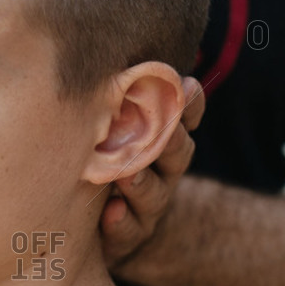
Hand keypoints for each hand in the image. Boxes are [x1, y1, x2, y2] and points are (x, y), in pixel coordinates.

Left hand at [101, 74, 203, 268]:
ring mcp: (146, 207)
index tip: (188, 86)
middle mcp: (161, 173)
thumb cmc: (98, 157)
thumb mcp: (110, 124)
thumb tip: (109, 49)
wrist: (95, 223)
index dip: (190, 105)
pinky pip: (128, 232)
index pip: (183, 120)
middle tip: (164, 130)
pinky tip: (111, 212)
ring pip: (154, 195)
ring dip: (142, 184)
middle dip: (170, 141)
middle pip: (176, 155)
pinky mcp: (126, 236)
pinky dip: (121, 223)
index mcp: (161, 141)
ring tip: (126, 175)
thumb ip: (118, 96)